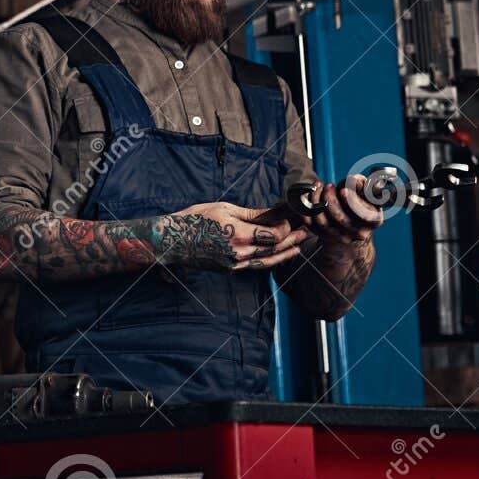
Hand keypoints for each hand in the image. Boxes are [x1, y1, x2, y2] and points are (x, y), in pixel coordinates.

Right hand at [168, 201, 310, 271]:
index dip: (287, 228)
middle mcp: (239, 253)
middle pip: (274, 249)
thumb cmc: (196, 219)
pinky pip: (255, 265)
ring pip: (267, 261)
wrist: (172, 241)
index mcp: (238, 235)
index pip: (274, 235)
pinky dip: (269, 259)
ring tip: (299, 246)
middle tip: (305, 231)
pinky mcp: (230, 269)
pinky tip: (278, 254)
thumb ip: (252, 214)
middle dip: (292, 240)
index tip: (293, 219)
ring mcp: (234, 264)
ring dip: (285, 253)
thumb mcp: (224, 209)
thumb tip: (274, 211)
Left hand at [305, 175, 384, 249]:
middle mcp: (360, 232)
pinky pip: (311, 224)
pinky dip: (306, 208)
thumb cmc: (359, 198)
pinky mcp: (326, 236)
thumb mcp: (365, 188)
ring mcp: (343, 237)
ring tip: (320, 188)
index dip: (351, 201)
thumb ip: (361, 184)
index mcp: (374, 220)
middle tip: (329, 186)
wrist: (351, 215)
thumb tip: (354, 182)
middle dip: (331, 198)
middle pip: (340, 218)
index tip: (343, 190)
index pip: (363, 214)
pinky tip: (311, 195)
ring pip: (323, 222)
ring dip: (317, 201)